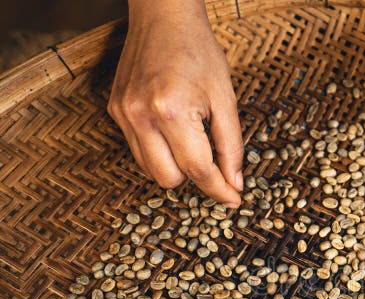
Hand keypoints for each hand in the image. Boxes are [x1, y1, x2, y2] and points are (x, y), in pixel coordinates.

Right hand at [108, 0, 242, 207]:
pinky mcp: (115, 111)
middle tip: (215, 165)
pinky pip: (139, 150)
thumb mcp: (226, 99)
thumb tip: (235, 184)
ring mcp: (123, 114)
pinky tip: (173, 133)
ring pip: (150, 170)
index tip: (234, 201)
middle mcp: (141, 116)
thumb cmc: (199, 52)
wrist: (163, 16)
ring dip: (175, 167)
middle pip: (168, 179)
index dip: (219, 190)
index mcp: (172, 111)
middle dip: (195, 178)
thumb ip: (231, 146)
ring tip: (193, 142)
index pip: (198, 169)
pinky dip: (159, 152)